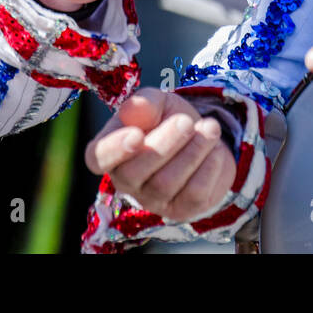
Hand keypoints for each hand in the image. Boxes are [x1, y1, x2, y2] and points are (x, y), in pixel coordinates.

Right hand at [85, 88, 235, 221]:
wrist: (202, 138)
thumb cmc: (169, 119)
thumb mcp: (158, 102)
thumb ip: (145, 103)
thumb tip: (135, 108)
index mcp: (110, 150)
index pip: (97, 158)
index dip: (114, 149)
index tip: (137, 135)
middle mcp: (125, 180)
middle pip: (134, 172)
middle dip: (165, 144)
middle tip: (186, 121)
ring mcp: (152, 200)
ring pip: (166, 183)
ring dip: (193, 152)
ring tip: (210, 127)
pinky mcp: (180, 210)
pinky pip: (193, 194)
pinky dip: (208, 168)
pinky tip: (215, 150)